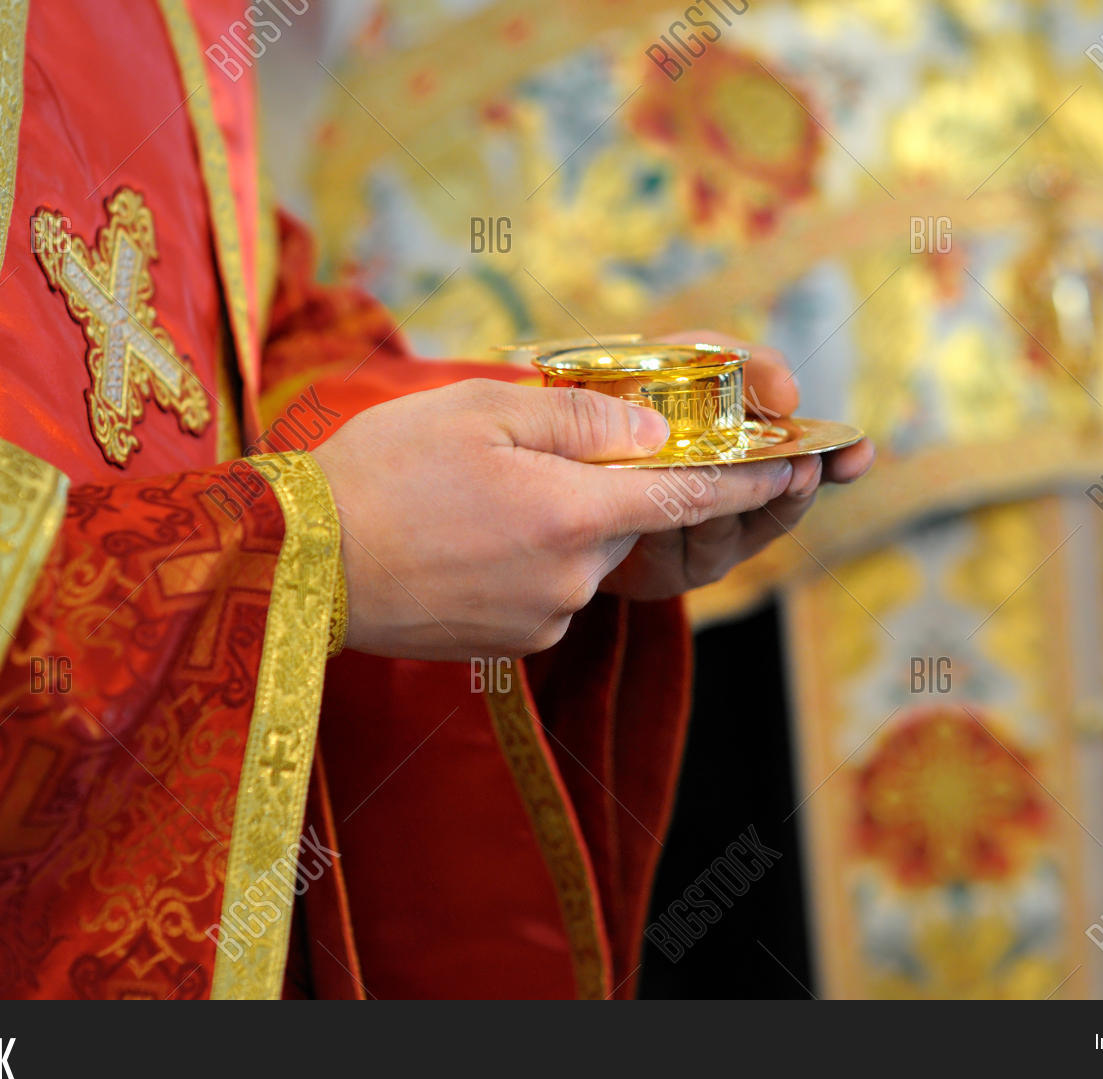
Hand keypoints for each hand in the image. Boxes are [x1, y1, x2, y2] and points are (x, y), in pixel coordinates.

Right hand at [312, 378, 798, 658]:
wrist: (301, 567)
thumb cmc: (383, 472)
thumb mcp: (480, 410)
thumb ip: (581, 419)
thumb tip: (654, 434)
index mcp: (573, 512)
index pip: (689, 497)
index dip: (751, 481)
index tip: (801, 465)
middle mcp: (573, 578)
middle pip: (626, 520)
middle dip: (601, 486)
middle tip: (527, 456)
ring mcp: (545, 618)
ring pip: (584, 554)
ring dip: (557, 522)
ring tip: (472, 499)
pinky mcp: (515, 644)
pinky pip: (550, 590)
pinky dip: (528, 559)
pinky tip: (464, 541)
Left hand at [598, 330, 874, 599]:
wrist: (548, 447)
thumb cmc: (626, 397)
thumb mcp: (683, 361)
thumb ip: (738, 362)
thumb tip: (790, 394)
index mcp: (756, 466)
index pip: (814, 466)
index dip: (841, 460)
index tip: (860, 453)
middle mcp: (736, 514)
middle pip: (778, 509)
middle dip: (790, 489)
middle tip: (800, 468)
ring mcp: (699, 550)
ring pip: (725, 531)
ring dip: (725, 503)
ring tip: (724, 476)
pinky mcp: (658, 578)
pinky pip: (674, 550)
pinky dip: (671, 523)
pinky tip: (664, 501)